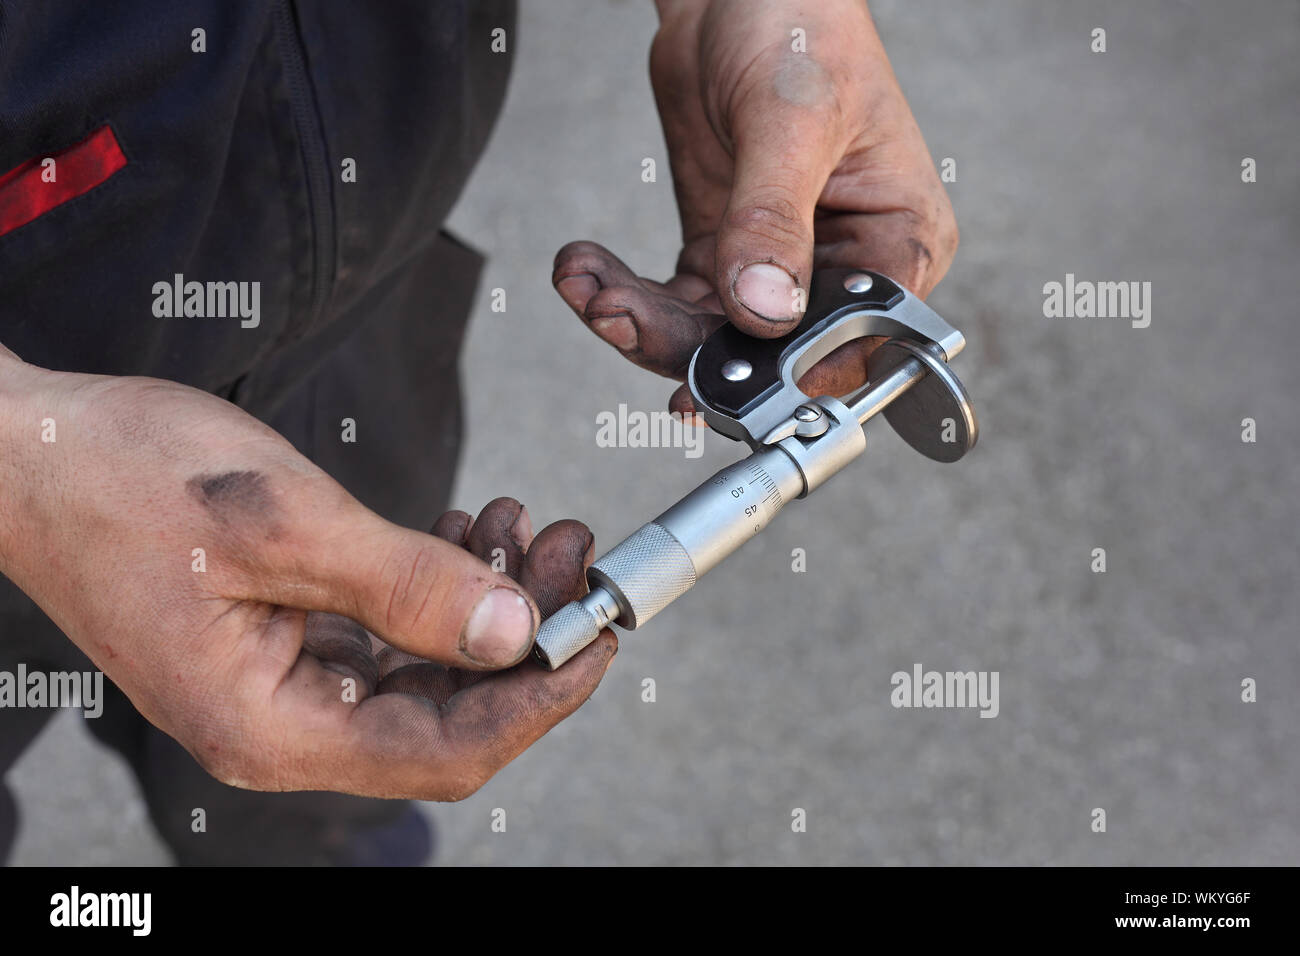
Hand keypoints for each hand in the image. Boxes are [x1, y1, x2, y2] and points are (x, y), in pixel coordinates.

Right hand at [0, 349, 615, 798]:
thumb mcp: (282, 522)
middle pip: (447, 715)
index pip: (444, 750)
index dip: (538, 700)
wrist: (27, 454)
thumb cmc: (120, 479)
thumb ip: (406, 585)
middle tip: (572, 552)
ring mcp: (283, 685)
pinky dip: (440, 588)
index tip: (599, 635)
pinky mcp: (285, 641)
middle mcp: (281, 724)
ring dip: (489, 604)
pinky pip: (389, 636)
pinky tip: (470, 533)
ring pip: (425, 672)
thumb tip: (517, 632)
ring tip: (527, 526)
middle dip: (525, 635)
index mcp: (269, 727)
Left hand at [554, 0, 956, 415]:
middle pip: (768, 351)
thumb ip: (771, 218)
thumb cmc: (800, 24)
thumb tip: (763, 310)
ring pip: (709, 336)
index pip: (853, 340)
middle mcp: (841, 267)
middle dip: (683, 345)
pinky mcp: (723, 254)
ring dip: (639, 321)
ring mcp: (777, 266)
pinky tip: (584, 269)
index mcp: (896, 242)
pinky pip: (674, 303)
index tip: (709, 381)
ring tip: (588, 285)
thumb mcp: (790, 118)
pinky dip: (623, 295)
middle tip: (615, 315)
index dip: (786, 373)